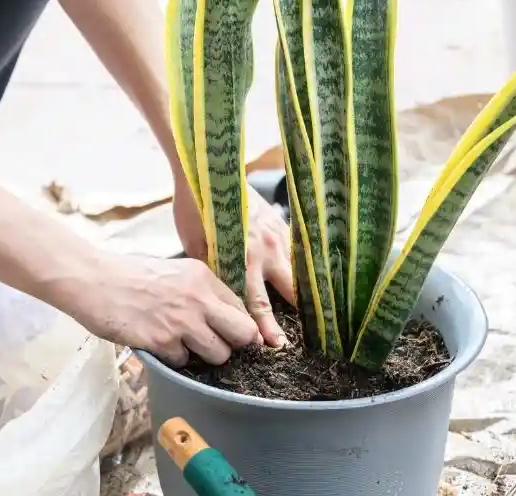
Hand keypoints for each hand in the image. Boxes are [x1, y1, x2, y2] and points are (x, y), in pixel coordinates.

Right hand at [56, 252, 258, 366]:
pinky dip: (173, 359)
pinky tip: (158, 344)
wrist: (92, 279)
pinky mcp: (162, 341)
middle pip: (243, 334)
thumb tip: (219, 316)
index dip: (238, 326)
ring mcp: (182, 321)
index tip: (228, 335)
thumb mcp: (173, 271)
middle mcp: (199, 298)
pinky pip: (184, 361)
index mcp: (203, 277)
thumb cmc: (128, 274)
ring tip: (182, 345)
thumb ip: (198, 291)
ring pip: (219, 354)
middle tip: (215, 345)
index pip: (242, 309)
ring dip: (204, 356)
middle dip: (233, 344)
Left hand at [172, 181, 295, 346]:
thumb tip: (219, 296)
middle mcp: (265, 251)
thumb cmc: (195, 210)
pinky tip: (310, 279)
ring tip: (320, 312)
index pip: (257, 304)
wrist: (209, 171)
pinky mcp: (282, 221)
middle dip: (300, 315)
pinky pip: (298, 250)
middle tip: (311, 336)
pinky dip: (304, 266)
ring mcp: (278, 235)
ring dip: (306, 291)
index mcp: (241, 261)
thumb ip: (213, 272)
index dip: (267, 327)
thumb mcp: (195, 247)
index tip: (275, 344)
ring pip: (299, 271)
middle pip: (290, 292)